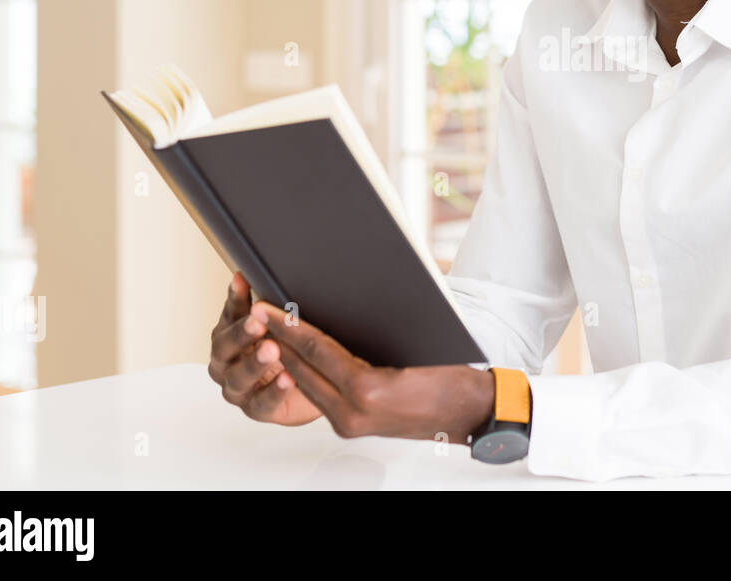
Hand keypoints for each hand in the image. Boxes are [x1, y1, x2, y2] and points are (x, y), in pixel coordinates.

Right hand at [208, 272, 322, 425]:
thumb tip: (247, 273)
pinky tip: (287, 378)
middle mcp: (226, 363)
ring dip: (255, 363)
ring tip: (273, 349)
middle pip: (224, 348)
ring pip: (239, 377)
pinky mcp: (257, 409)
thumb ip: (263, 302)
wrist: (314, 383)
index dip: (234, 299)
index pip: (228, 315)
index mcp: (228, 335)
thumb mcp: (278, 322)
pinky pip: (262, 403)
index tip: (243, 282)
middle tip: (257, 322)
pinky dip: (274, 391)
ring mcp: (239, 388)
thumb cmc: (288, 347)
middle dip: (241, 334)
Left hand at [253, 299, 495, 443]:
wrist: (471, 414)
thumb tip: (344, 304)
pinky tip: (296, 357)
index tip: (271, 308)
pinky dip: (305, 374)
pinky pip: (320, 395)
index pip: (318, 351)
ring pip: (306, 384)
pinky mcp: (352, 426)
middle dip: (278, 340)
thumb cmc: (452, 381)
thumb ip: (372, 333)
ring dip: (287, 357)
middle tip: (258, 315)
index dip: (291, 326)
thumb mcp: (413, 348)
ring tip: (269, 333)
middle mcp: (353, 412)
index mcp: (367, 390)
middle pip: (303, 369)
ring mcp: (350, 423)